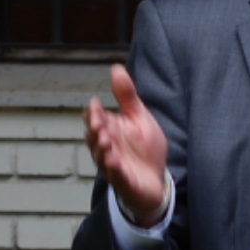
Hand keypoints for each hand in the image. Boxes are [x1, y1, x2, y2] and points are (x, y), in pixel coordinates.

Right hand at [83, 63, 168, 227]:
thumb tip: (116, 68)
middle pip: (93, 137)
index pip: (94, 118)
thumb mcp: (138, 117)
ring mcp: (112, 166)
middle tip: (99, 123)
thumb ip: (126, 96)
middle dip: (94, 130)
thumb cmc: (144, 148)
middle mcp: (105, 147)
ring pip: (101, 157)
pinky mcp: (123, 182)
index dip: (93, 113)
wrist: (156, 180)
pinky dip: (114, 169)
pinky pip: (116, 176)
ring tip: (105, 141)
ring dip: (101, 149)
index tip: (95, 105)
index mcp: (108, 129)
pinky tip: (114, 161)